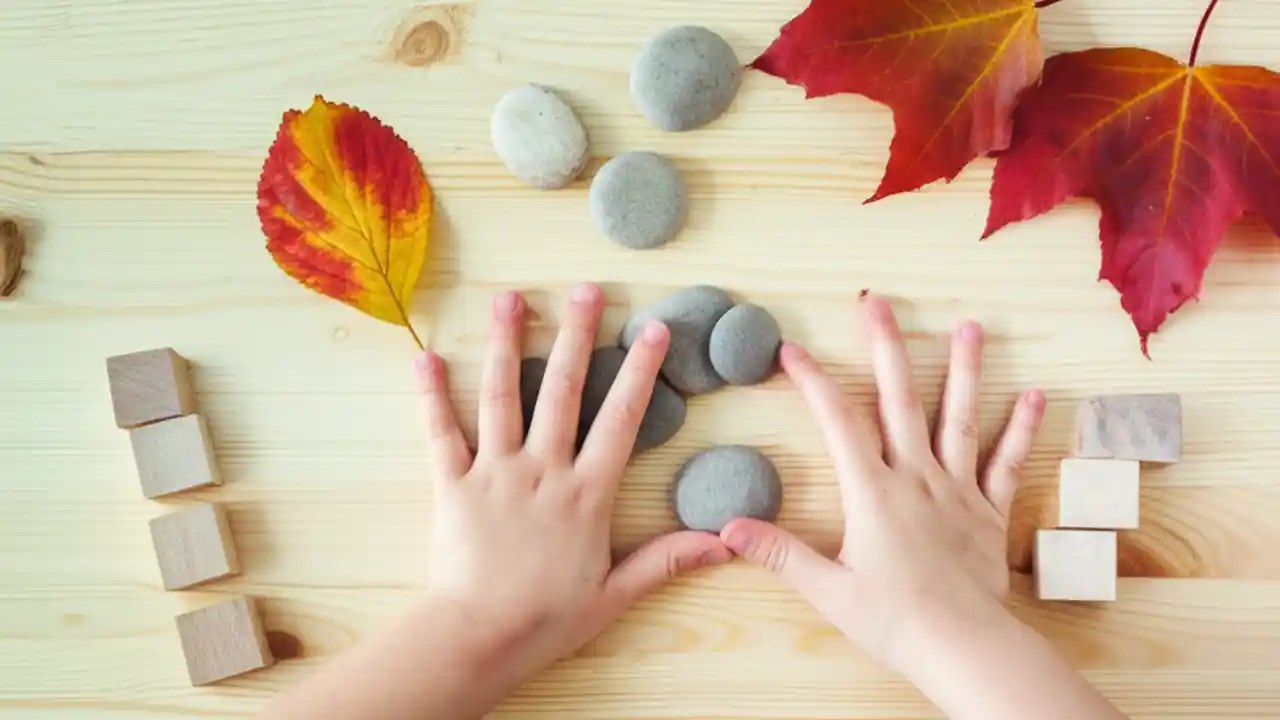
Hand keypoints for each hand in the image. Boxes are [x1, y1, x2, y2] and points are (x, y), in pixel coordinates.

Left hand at [414, 285, 730, 692]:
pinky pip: (440, 433)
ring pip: (501, 396)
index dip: (639, 370)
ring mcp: (494, 472)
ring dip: (505, 343)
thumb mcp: (616, 594)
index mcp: (586, 493)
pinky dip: (432, 395)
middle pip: (561, 390)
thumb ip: (666, 561)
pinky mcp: (452, 485)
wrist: (479, 637)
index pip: (620, 418)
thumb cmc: (547, 620)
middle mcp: (542, 470)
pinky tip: (426, 357)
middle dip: (576, 335)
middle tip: (585, 289)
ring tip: (509, 297)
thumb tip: (724, 543)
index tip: (653, 329)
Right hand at [720, 296, 1044, 675]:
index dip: (813, 382)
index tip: (792, 350)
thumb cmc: (894, 621)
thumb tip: (728, 527)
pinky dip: (1020, 429)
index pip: (837, 423)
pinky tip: (1034, 394)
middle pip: (899, 401)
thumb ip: (780, 554)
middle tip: (878, 303)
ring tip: (968, 326)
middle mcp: (916, 479)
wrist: (964, 647)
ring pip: (959, 419)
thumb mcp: (828, 591)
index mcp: (873, 493)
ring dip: (963, 370)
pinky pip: (1006, 463)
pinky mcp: (988, 512)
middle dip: (886, 348)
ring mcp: (957, 491)